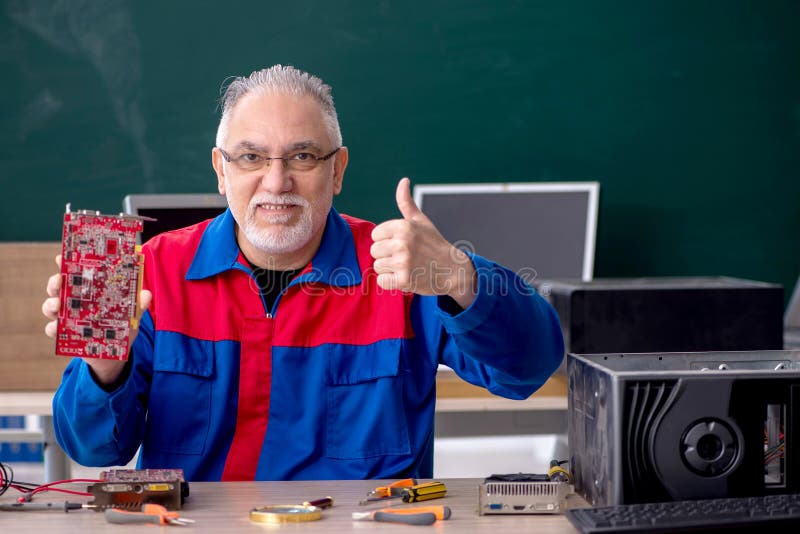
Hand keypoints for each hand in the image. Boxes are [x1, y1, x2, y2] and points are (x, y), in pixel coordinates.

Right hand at [42, 254, 151, 385]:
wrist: (113, 354)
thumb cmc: (121, 328)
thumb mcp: (131, 315)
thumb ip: (138, 305)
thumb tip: (146, 295)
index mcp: (90, 291)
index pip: (76, 273)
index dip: (67, 264)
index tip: (62, 257)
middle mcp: (74, 301)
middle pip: (58, 286)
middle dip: (55, 282)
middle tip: (58, 281)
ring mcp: (67, 317)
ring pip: (50, 306)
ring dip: (50, 304)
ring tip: (57, 305)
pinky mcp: (65, 334)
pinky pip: (52, 329)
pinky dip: (53, 328)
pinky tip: (58, 328)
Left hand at [370, 178, 475, 308]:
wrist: (453, 270)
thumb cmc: (434, 244)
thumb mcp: (421, 221)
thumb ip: (407, 203)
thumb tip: (403, 180)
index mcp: (403, 226)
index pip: (375, 235)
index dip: (387, 241)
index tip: (402, 245)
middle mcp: (402, 242)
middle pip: (375, 251)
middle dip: (387, 256)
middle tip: (406, 258)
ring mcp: (403, 262)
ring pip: (377, 266)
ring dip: (389, 270)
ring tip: (406, 267)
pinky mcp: (404, 280)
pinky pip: (382, 281)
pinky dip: (391, 283)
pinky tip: (405, 278)